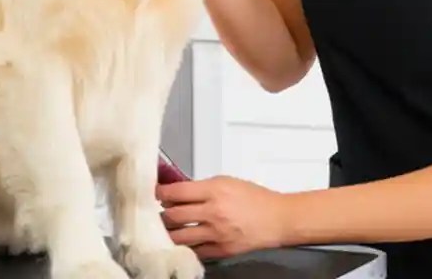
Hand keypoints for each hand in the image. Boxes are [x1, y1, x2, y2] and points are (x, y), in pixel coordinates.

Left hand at [155, 176, 289, 260]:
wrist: (276, 219)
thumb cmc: (254, 198)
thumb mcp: (226, 181)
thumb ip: (201, 187)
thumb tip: (177, 192)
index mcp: (214, 191)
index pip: (177, 192)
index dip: (160, 192)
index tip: (155, 193)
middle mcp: (213, 212)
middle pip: (173, 215)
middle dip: (161, 213)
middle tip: (158, 211)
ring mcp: (216, 234)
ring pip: (179, 236)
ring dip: (168, 232)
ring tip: (166, 227)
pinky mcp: (220, 250)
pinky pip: (193, 250)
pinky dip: (184, 245)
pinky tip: (181, 240)